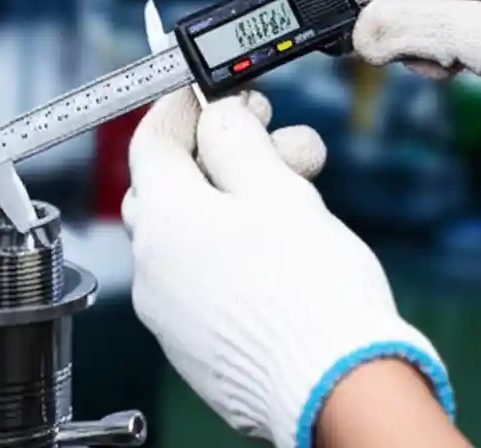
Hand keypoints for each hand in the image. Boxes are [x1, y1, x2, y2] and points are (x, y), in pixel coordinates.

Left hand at [124, 89, 453, 447]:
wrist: (330, 388)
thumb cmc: (307, 290)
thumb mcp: (275, 189)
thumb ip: (237, 140)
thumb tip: (218, 115)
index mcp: (163, 217)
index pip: (152, 141)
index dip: (182, 108)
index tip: (211, 93)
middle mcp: (150, 263)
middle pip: (168, 185)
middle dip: (219, 155)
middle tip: (270, 140)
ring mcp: (166, 307)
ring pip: (187, 232)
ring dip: (231, 204)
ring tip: (294, 194)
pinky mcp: (190, 340)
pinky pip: (198, 277)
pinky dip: (229, 251)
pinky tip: (278, 250)